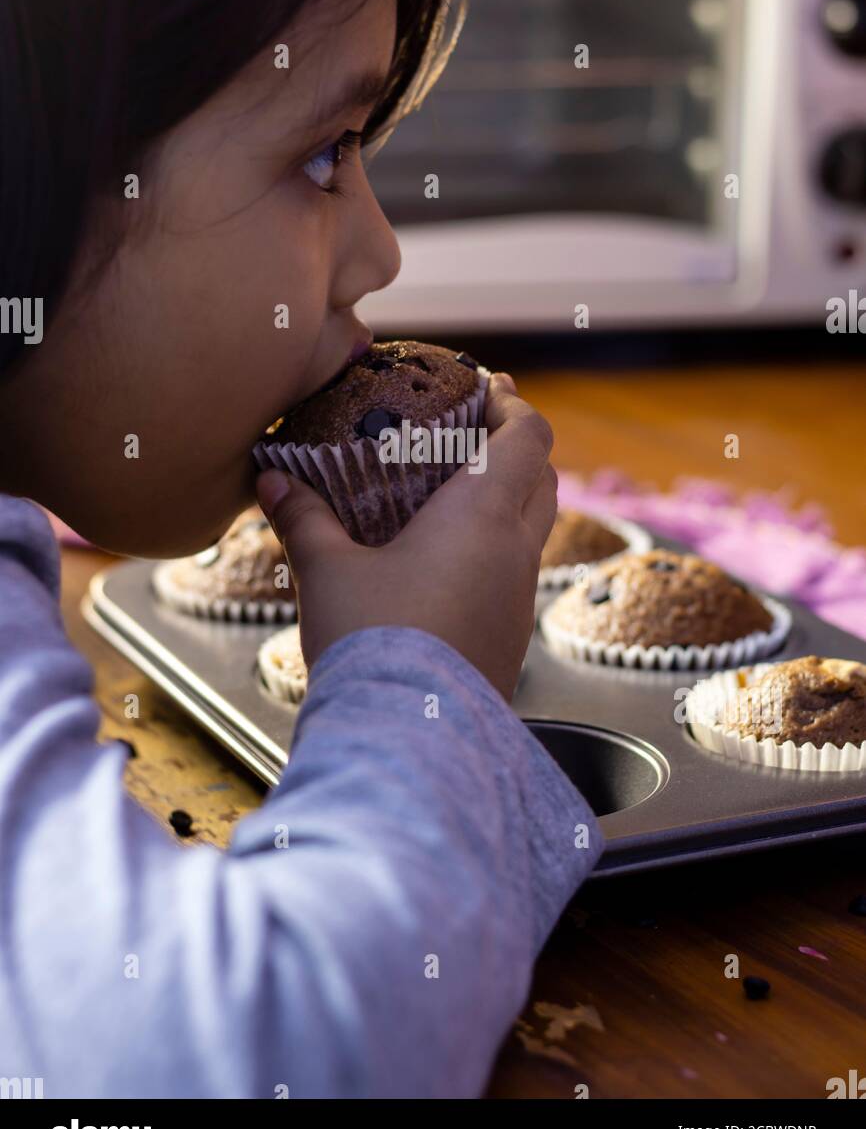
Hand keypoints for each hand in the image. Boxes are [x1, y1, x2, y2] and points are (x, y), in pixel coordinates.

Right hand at [256, 373, 556, 701]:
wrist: (407, 740)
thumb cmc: (372, 643)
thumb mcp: (326, 572)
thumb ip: (303, 519)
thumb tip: (271, 483)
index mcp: (483, 516)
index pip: (529, 438)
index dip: (515, 406)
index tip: (491, 388)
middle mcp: (515, 553)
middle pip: (542, 480)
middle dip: (517, 448)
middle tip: (474, 433)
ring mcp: (519, 600)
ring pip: (533, 531)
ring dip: (508, 501)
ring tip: (455, 495)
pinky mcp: (510, 639)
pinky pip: (515, 575)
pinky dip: (495, 550)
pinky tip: (446, 563)